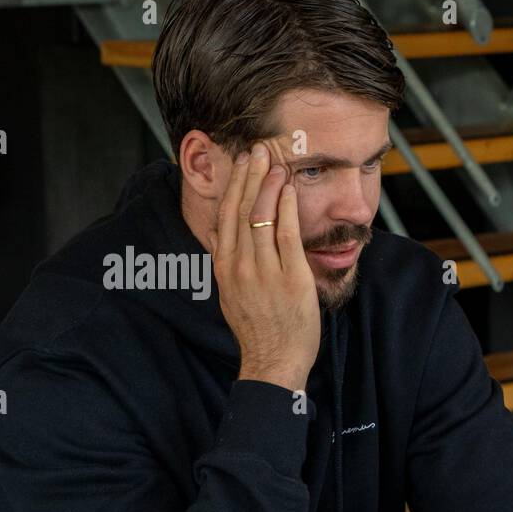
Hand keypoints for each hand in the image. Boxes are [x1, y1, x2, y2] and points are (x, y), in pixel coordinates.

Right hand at [209, 142, 320, 392]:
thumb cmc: (258, 331)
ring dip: (268, 185)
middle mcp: (240, 266)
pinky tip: (290, 189)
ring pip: (261, 218)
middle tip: (257, 149)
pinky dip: (287, 208)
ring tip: (274, 161)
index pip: (225, 217)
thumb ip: (228, 263)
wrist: (272, 363)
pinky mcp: (290, 279)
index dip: (233, 186)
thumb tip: (223, 234)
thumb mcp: (232, 294)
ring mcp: (264, 272)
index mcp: (225, 268)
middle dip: (249, 176)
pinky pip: (287, 235)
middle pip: (242, 210)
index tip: (240, 164)